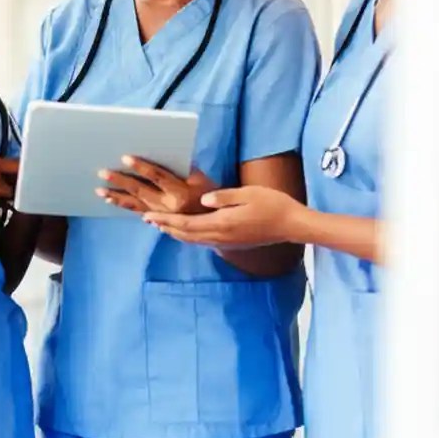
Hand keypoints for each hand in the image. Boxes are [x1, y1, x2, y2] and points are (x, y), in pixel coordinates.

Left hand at [96, 156, 215, 214]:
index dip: (141, 167)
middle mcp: (168, 207)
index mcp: (181, 193)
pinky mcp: (158, 220)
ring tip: (100, 190)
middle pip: (140, 191)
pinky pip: (137, 211)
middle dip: (121, 182)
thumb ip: (184, 167)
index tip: (125, 158)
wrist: (214, 222)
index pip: (158, 177)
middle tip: (103, 173)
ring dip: (116, 196)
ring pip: (135, 204)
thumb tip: (162, 155)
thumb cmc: (209, 194)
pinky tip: (110, 200)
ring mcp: (161, 215)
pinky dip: (123, 205)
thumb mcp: (201, 179)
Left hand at [142, 186, 303, 247]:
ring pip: (194, 240)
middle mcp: (220, 236)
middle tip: (147, 220)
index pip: (186, 224)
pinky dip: (189, 237)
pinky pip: (203, 241)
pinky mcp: (231, 243)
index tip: (148, 216)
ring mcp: (226, 242)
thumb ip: (224, 197)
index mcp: (222, 223)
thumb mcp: (248, 193)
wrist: (291, 225)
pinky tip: (187, 232)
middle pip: (186, 234)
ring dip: (175, 233)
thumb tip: (204, 199)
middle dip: (165, 227)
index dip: (166, 220)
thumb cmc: (272, 204)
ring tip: (162, 226)